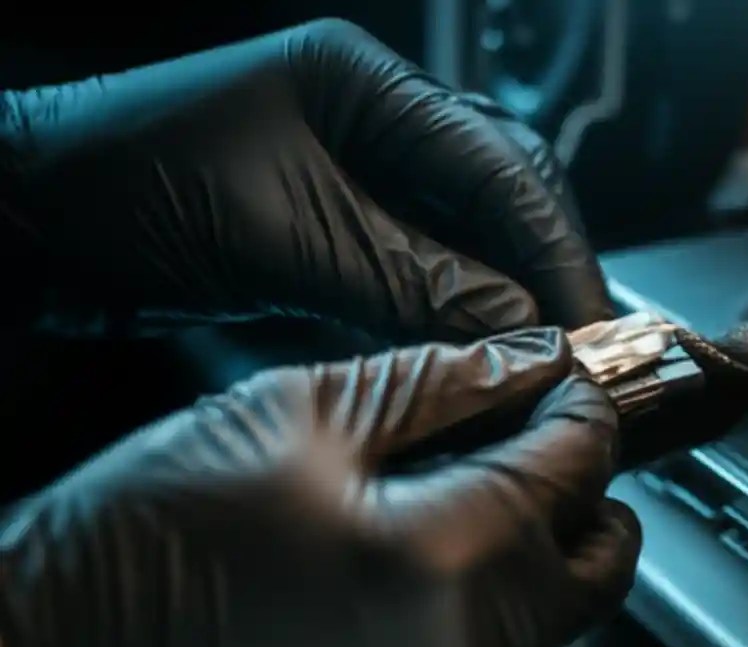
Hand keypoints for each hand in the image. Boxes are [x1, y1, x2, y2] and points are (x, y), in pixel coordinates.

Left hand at [0, 19, 610, 338]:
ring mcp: (357, 172)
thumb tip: (517, 326)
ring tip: (539, 354)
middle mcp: (375, 120)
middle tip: (579, 345)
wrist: (31, 225)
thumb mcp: (287, 235)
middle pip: (502, 192)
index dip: (556, 250)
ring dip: (506, 293)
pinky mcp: (336, 228)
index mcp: (369, 86)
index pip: (503, 166)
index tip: (588, 323)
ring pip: (469, 234)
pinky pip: (424, 265)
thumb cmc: (125, 190)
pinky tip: (477, 344)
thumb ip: (413, 279)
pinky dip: (456, 308)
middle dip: (545, 269)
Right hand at [0, 327, 638, 646]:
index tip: (561, 377)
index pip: (579, 464)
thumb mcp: (303, 414)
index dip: (581, 404)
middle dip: (583, 484)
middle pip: (603, 560)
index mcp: (442, 563)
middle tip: (531, 431)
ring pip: (565, 617)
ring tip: (481, 487)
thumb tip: (534, 358)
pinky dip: (511, 601)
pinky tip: (446, 553)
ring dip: (550, 545)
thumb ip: (442, 382)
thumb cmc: (155, 534)